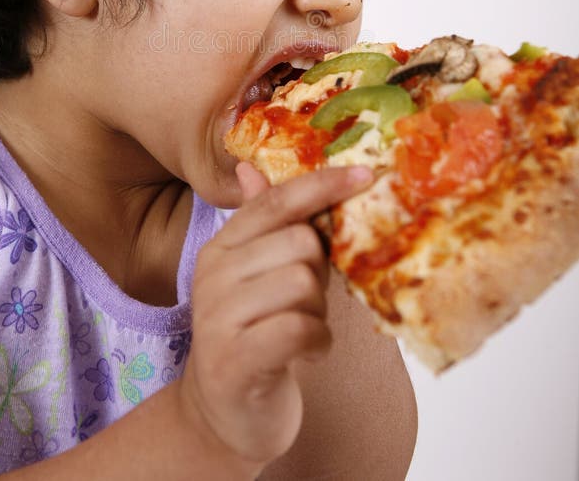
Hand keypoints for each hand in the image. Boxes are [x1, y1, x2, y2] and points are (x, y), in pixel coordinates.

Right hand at [177, 162, 372, 468]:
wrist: (224, 415)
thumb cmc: (254, 336)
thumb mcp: (256, 276)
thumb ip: (262, 225)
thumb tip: (250, 166)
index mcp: (221, 246)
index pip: (276, 201)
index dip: (323, 185)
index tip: (367, 174)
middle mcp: (213, 273)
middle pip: (301, 243)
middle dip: (319, 275)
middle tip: (307, 303)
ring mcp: (218, 316)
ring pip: (303, 284)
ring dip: (318, 313)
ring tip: (301, 329)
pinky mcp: (234, 358)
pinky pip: (300, 328)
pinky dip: (317, 343)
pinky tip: (306, 353)